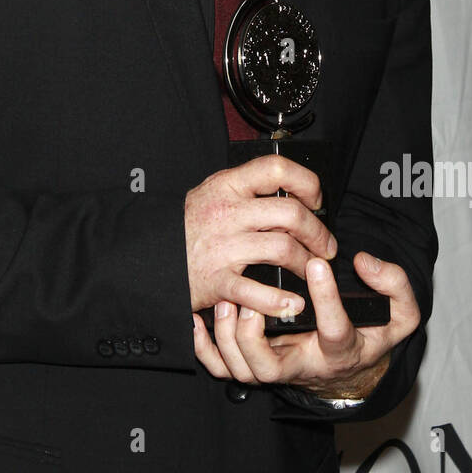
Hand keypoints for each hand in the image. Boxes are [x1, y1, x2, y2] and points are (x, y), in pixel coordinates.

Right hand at [184, 153, 335, 322]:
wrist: (147, 256)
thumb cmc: (186, 226)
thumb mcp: (211, 193)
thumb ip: (245, 189)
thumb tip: (289, 190)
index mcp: (227, 186)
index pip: (276, 169)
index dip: (305, 182)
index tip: (315, 199)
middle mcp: (227, 213)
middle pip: (290, 213)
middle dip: (318, 232)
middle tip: (325, 246)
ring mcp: (223, 247)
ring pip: (282, 248)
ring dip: (306, 262)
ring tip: (310, 269)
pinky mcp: (218, 280)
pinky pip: (257, 291)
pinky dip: (280, 300)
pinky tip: (292, 303)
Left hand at [193, 250, 418, 396]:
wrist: (354, 363)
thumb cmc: (371, 333)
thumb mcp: (399, 314)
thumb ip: (394, 286)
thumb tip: (365, 263)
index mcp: (341, 350)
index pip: (335, 331)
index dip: (326, 300)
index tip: (317, 264)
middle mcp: (305, 364)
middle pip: (272, 368)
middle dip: (253, 336)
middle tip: (249, 300)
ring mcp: (279, 367)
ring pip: (244, 371)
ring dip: (228, 339)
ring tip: (227, 303)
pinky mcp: (258, 365)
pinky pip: (225, 370)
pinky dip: (207, 351)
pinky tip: (200, 321)